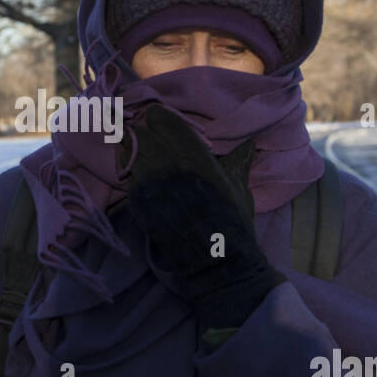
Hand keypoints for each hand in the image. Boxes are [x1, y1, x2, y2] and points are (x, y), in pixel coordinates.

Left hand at [125, 106, 286, 338]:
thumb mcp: (239, 184)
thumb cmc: (233, 219)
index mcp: (191, 151)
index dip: (158, 119)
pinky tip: (143, 180)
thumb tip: (250, 142)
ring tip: (144, 157)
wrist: (216, 259)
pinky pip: (126, 178)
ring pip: (128, 153)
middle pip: (139, 132)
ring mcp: (148, 183)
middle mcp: (166, 162)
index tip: (161, 123)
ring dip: (134, 153)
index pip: (159, 117)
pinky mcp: (137, 203)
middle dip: (144, 134)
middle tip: (150, 138)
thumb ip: (239, 158)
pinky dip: (132, 175)